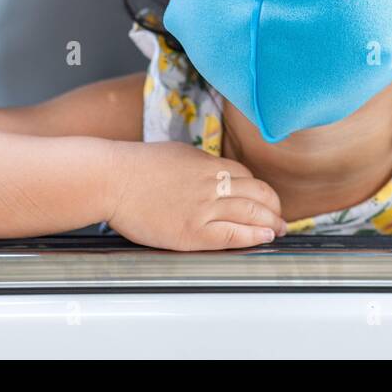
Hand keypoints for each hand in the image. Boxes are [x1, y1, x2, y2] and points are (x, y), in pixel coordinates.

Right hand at [104, 140, 286, 250]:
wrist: (111, 179)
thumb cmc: (135, 167)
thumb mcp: (176, 154)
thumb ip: (199, 165)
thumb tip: (213, 172)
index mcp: (208, 163)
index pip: (246, 176)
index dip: (260, 190)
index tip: (263, 200)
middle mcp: (212, 183)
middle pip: (258, 193)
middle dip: (274, 207)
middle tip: (280, 217)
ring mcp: (204, 207)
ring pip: (252, 213)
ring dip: (271, 222)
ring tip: (278, 230)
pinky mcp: (193, 231)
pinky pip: (234, 234)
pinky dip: (254, 235)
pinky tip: (264, 237)